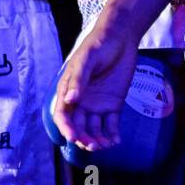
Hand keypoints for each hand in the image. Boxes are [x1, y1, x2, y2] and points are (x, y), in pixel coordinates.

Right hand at [50, 24, 137, 151]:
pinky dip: (112, 134)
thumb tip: (70, 100)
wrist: (120, 38)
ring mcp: (97, 104)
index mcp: (69, 90)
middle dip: (83, 138)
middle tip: (93, 145)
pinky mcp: (113, 105)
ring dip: (97, 139)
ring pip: (94, 129)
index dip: (66, 128)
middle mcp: (81, 101)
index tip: (74, 138)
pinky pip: (111, 124)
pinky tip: (116, 140)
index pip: (63, 115)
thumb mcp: (86, 59)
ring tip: (106, 145)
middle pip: (78, 126)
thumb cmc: (98, 45)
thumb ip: (78, 79)